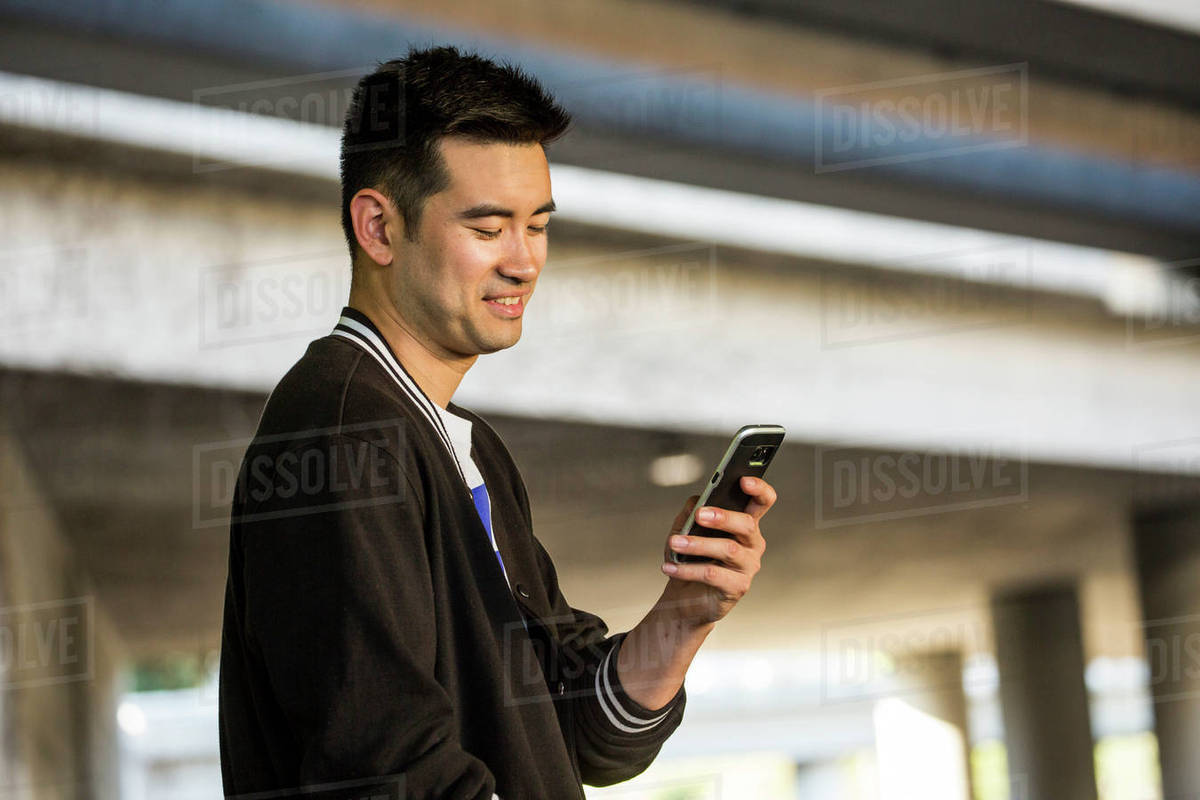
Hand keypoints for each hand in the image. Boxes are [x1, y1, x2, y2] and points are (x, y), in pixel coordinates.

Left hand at [658, 476, 776, 626]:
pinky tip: (671, 567)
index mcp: (745, 524)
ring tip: (674, 542)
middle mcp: (752, 543)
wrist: (685, 595)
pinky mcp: (738, 587)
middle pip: (746, 524)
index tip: (744, 480)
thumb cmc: (691, 558)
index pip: (762, 502)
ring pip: (728, 549)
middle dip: (724, 517)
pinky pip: (713, 575)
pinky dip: (688, 570)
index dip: (759, 489)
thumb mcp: (686, 530)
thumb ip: (691, 512)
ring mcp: (748, 566)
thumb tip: (696, 501)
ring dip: (698, 544)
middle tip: (700, 514)